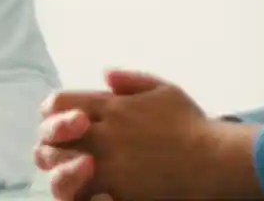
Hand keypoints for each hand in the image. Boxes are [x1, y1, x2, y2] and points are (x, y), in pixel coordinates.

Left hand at [40, 70, 214, 200]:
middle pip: (48, 137)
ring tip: (74, 168)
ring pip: (58, 168)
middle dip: (49, 140)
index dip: (54, 110)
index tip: (64, 118)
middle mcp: (102, 135)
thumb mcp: (164, 90)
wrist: (215, 161)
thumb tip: (104, 74)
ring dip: (58, 167)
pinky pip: (81, 194)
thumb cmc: (192, 125)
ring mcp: (107, 166)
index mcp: (110, 107)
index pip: (58, 102)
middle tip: (62, 147)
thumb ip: (131, 80)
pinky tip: (88, 186)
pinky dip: (78, 190)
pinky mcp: (116, 192)